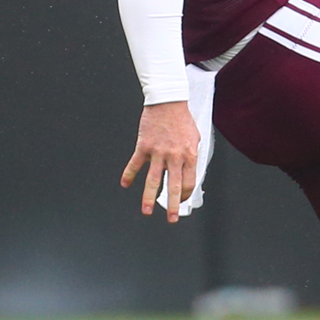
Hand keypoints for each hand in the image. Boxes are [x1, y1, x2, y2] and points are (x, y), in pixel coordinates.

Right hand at [120, 101, 200, 221]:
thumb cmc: (182, 119)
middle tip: (172, 219)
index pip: (189, 182)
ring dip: (149, 198)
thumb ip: (191, 156)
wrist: (168, 101)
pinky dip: (129, 174)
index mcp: (189, 155)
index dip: (186, 195)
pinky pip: (135, 164)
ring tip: (147, 211)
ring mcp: (158, 152)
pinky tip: (125, 184)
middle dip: (173, 206)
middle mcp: (174, 156)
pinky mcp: (144, 146)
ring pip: (153, 180)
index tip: (183, 201)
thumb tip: (188, 172)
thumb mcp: (195, 138)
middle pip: (174, 186)